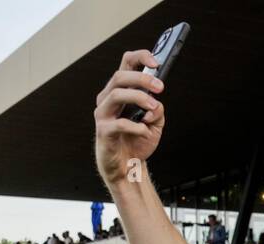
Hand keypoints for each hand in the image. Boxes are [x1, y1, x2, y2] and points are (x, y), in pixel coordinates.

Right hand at [94, 49, 165, 184]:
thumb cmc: (138, 141)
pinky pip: (119, 123)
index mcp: (120, 91)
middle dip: (142, 78)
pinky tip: (144, 131)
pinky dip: (136, 126)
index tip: (156, 62)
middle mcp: (108, 98)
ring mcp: (104, 114)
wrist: (129, 167)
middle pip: (120, 76)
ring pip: (116, 93)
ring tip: (152, 108)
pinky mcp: (104, 131)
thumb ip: (157, 110)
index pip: (125, 64)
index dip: (140, 57)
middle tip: (160, 87)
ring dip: (138, 97)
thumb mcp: (155, 123)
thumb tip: (156, 103)